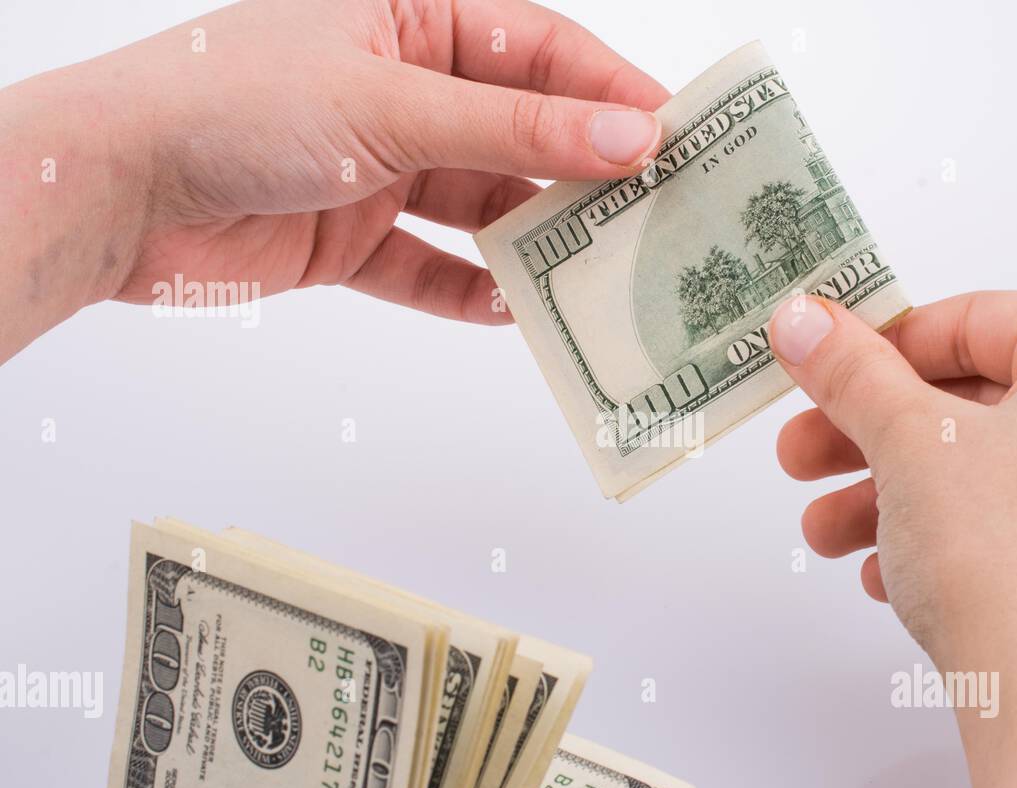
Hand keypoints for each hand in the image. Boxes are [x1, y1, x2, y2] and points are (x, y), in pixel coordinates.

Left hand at [0, 0, 667, 359]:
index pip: (538, 49)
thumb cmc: (232, 103)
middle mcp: (402, 86)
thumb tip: (626, 139)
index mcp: (412, 17)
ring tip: (598, 274)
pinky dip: (467, 290)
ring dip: (533, 242)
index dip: (610, 91)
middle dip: (582, 176)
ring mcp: (380, 163)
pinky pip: (430, 266)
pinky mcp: (353, 233)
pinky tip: (511, 309)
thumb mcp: (390, 105)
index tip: (678, 136)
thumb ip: (512, 131)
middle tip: (654, 216)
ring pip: (481, 204)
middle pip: (520, 132)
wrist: (119, 192)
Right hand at [769, 292, 1016, 787]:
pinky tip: (881, 577)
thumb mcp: (908, 440)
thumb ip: (849, 372)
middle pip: (969, 402)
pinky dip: (935, 541)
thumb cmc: (1008, 551)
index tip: (818, 367)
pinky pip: (1004, 529)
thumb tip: (800, 318)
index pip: (974, 321)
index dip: (880, 344)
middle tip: (798, 455)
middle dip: (866, 434)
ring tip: (822, 535)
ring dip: (885, 496)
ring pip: (978, 472)